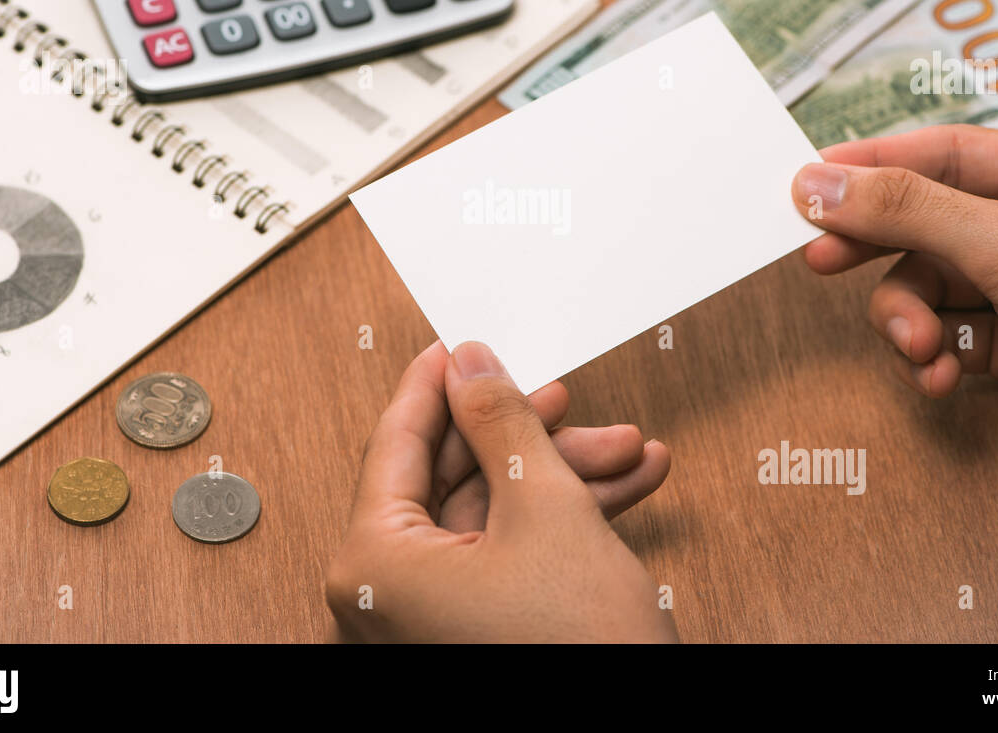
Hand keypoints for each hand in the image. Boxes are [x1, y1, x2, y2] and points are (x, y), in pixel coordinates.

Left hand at [326, 340, 676, 641]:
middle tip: (564, 399)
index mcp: (372, 562)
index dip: (436, 383)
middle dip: (528, 436)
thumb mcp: (544, 506)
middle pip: (455, 478)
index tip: (457, 345)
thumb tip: (470, 366)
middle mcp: (387, 594)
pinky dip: (564, 519)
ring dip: (563, 476)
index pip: (396, 442)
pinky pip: (510, 553)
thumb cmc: (577, 653)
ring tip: (625, 449)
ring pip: (494, 514)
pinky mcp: (473, 631)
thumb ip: (499, 423)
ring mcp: (431, 618)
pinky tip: (620, 487)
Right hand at [791, 125, 997, 533]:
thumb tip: (820, 182)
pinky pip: (945, 336)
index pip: (949, 153)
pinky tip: (942, 380)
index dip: (874, 166)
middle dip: (882, 250)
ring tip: (918, 350)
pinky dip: (930, 357)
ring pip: (929, 285)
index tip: (808, 184)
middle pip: (929, 220)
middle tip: (821, 260)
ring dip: (908, 320)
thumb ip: (912, 212)